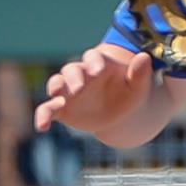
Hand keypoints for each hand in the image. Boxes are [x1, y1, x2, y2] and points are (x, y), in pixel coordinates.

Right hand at [34, 46, 154, 136]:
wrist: (118, 115)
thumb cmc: (128, 95)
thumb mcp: (137, 87)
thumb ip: (139, 73)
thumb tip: (144, 57)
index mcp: (100, 66)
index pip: (93, 58)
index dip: (94, 63)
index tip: (98, 72)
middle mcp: (81, 75)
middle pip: (71, 70)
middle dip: (73, 77)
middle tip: (79, 88)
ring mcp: (69, 91)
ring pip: (56, 84)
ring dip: (55, 88)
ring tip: (56, 95)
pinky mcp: (61, 108)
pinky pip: (47, 109)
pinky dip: (42, 116)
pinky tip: (41, 127)